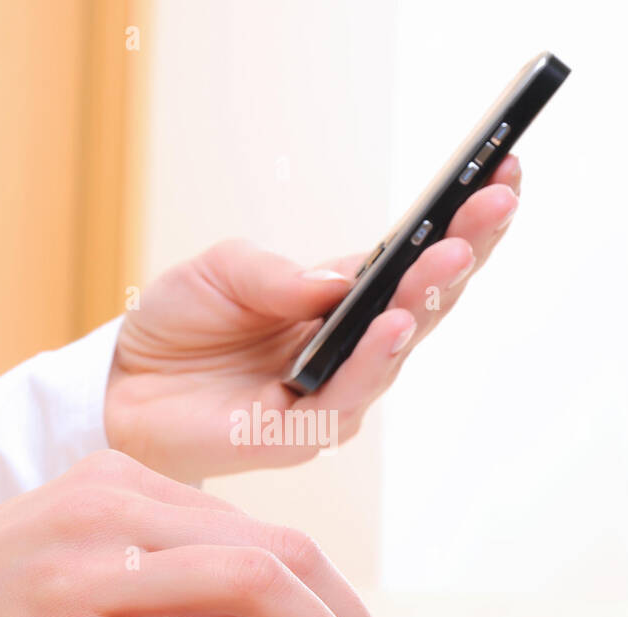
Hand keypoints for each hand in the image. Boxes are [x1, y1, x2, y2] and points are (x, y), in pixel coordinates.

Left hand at [105, 155, 521, 482]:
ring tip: (449, 256)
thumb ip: (277, 274)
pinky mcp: (299, 434)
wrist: (124, 386)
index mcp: (342, 301)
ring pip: (396, 350)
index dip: (460, 222)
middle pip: (425, 301)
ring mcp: (333, 393)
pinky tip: (394, 323)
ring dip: (427, 301)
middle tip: (495, 204)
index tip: (503, 171)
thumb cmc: (180, 325)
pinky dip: (373, 360)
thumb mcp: (222, 272)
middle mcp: (351, 347)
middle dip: (465, 250)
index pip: (414, 261)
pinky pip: (346, 398)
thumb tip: (340, 279)